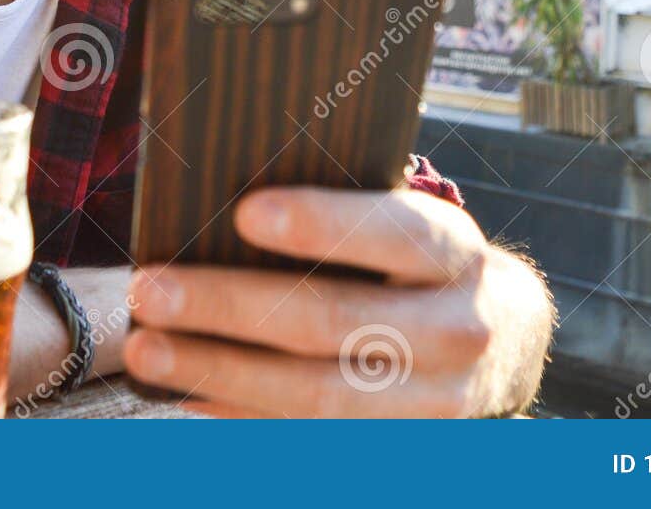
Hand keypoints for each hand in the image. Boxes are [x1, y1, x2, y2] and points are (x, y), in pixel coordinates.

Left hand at [123, 185, 552, 417]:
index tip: (244, 213)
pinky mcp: (403, 448)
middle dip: (231, 306)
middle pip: (333, 321)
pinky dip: (241, 418)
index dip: (321, 224)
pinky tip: (187, 394)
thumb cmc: (420, 265)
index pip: (393, 233)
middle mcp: (455, 329)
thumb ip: (342, 214)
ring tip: (148, 348)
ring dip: (219, 372)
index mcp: (453, 253)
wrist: (502, 341)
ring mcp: (433, 402)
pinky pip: (310, 440)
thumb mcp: (407, 224)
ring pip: (315, 394)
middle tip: (152, 289)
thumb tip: (225, 203)